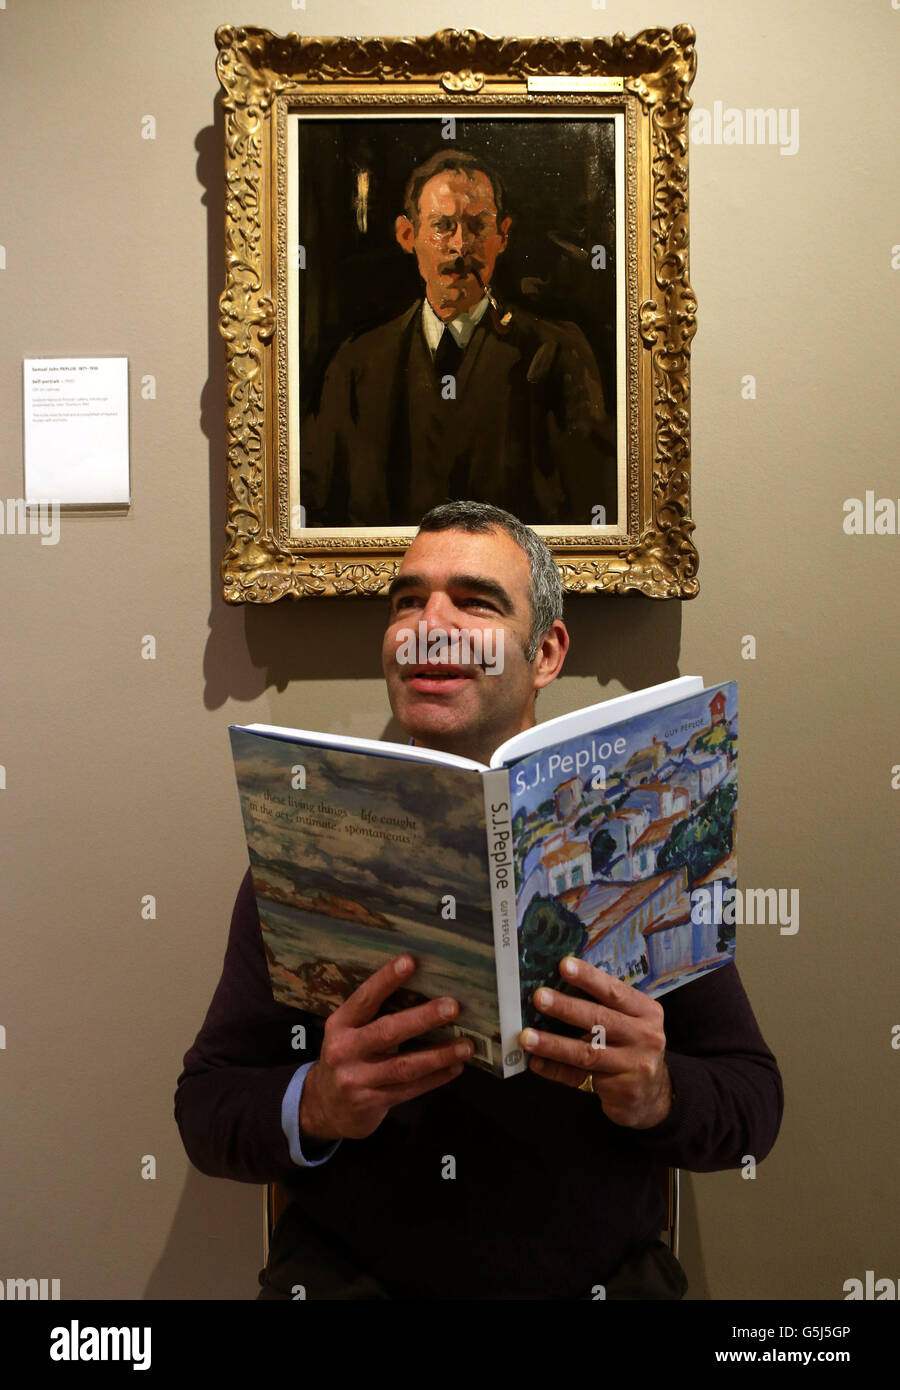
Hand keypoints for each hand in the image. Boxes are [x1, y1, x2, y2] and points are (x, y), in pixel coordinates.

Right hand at [300, 955, 471, 1141]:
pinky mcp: (371, 1102)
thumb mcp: (349, 1032)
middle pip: (388, 1032)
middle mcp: (344, 1050)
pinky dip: (435, 1078)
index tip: (409, 962)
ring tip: (466, 1046)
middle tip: (452, 1007)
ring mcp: (356, 1079)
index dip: (386, 980)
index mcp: (339, 1024)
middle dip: (423, 1018)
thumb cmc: (347, 1058)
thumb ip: (374, 1016)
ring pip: (404, 1066)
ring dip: (439, 1055)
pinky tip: (455, 1068)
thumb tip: (423, 991)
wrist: (325, 1108)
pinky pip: (409, 1089)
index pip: (364, 998)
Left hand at [519, 955, 672, 1128]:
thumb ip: (603, 1007)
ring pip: (587, 1052)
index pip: (615, 991)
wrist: (654, 1094)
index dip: (589, 978)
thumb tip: (556, 988)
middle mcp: (645, 1036)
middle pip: (600, 1020)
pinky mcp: (622, 1090)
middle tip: (539, 997)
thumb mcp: (630, 1022)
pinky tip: (536, 1062)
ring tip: (527, 1036)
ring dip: (553, 1044)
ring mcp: (635, 1066)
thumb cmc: (632, 1047)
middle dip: (566, 1007)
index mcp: (646, 1011)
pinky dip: (555, 1070)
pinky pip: (580, 1078)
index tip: (564, 965)